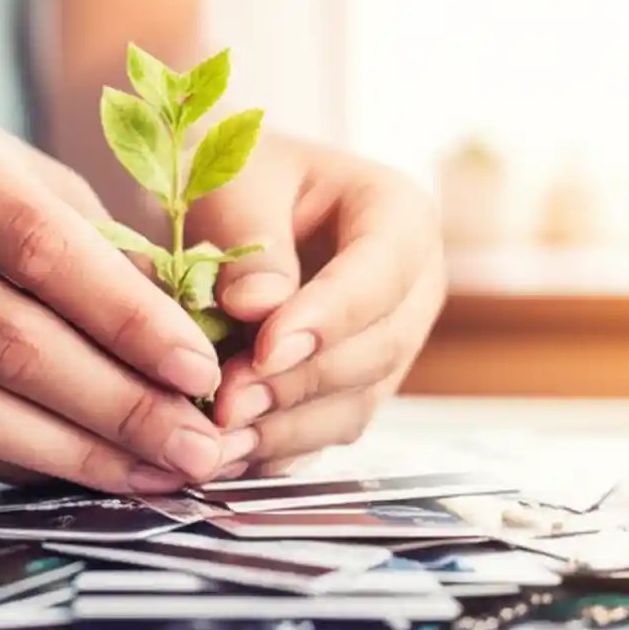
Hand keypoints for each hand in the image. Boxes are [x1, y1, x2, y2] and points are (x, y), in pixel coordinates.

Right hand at [0, 98, 257, 492]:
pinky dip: (20, 463)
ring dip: (76, 454)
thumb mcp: (20, 174)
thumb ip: (99, 244)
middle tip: (196, 444)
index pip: (42, 249)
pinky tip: (83, 469)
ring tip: (155, 473)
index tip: (199, 370)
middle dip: (119, 406)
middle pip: (8, 342)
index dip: (129, 319)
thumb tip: (188, 336)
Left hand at [190, 135, 446, 473]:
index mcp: (401, 217)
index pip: (380, 276)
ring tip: (216, 435)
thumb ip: (251, 241)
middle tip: (227, 401)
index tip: (266, 348)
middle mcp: (412, 288)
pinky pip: (324, 431)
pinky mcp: (354, 388)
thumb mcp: (238, 182)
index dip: (328, 319)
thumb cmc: (242, 175)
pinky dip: (276, 448)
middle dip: (299, 383)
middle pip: (376, 351)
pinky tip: (225, 454)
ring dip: (285, 428)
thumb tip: (257, 309)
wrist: (234, 201)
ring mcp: (388, 344)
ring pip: (354, 403)